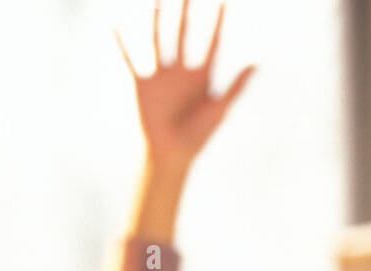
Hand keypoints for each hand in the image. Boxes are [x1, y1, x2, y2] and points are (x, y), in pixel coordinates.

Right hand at [116, 1, 255, 171]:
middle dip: (185, 10)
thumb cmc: (198, 137)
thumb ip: (236, 86)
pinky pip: (130, 59)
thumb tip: (256, 63)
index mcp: (202, 76)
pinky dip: (122, 44)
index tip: (223, 0)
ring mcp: (161, 76)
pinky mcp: (143, 84)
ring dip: (156, 18)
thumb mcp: (219, 109)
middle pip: (183, 32)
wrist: (170, 155)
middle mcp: (181, 71)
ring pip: (158, 39)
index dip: (218, 21)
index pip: (212, 41)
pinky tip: (115, 27)